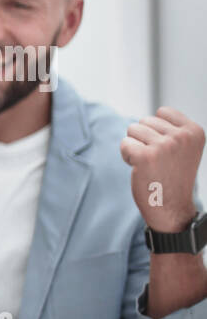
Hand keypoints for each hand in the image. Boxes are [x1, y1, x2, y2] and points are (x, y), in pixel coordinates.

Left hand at [120, 107, 204, 232]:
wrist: (171, 207)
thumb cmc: (173, 176)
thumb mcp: (184, 148)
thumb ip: (174, 129)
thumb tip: (155, 115)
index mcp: (194, 131)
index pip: (162, 112)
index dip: (156, 129)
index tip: (165, 149)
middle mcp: (181, 136)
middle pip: (144, 120)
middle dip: (144, 138)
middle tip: (156, 160)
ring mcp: (164, 146)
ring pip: (132, 129)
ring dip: (135, 146)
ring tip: (148, 164)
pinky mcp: (145, 156)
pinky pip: (124, 144)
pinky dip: (127, 155)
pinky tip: (139, 169)